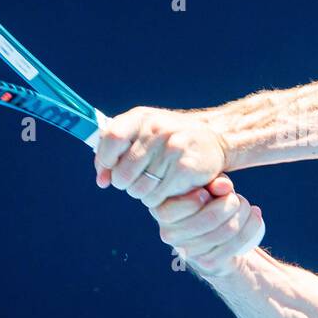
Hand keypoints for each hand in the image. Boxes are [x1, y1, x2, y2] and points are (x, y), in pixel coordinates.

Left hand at [93, 106, 227, 206]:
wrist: (215, 138)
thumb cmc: (172, 138)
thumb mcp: (145, 131)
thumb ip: (117, 149)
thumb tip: (101, 180)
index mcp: (142, 118)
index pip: (111, 138)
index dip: (105, 160)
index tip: (110, 170)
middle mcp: (156, 130)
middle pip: (123, 172)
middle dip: (125, 183)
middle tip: (137, 180)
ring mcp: (172, 149)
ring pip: (139, 189)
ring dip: (142, 193)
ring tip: (153, 184)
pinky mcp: (185, 169)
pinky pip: (157, 197)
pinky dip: (158, 199)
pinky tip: (167, 189)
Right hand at [150, 173, 264, 277]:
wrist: (215, 238)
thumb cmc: (207, 202)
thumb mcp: (209, 186)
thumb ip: (213, 182)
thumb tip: (224, 186)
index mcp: (162, 210)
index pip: (190, 202)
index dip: (210, 193)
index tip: (219, 190)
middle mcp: (169, 233)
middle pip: (212, 217)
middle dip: (234, 204)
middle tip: (238, 200)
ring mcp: (186, 251)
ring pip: (227, 230)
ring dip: (245, 214)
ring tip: (248, 207)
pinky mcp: (206, 263)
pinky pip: (235, 245)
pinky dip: (252, 227)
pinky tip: (256, 216)